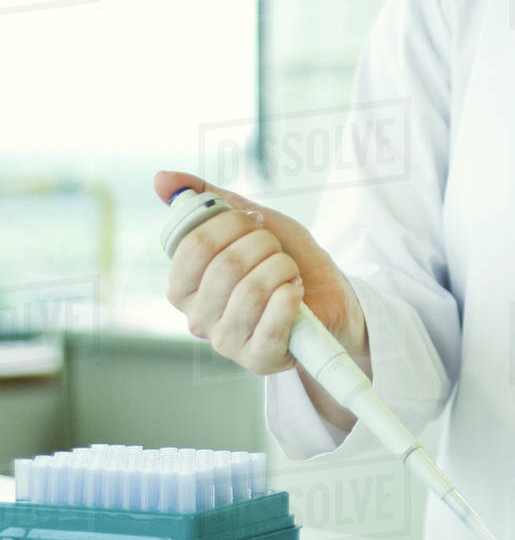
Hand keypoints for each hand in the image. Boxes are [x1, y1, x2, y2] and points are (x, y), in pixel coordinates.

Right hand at [153, 171, 368, 386]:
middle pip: (226, 265)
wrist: (328, 294)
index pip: (194, 244)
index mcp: (184, 285)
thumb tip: (161, 179)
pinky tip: (295, 292)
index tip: (254, 222)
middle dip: (263, 245)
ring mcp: (226, 342)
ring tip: (288, 272)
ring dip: (282, 269)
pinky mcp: (258, 360)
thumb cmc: (282, 257)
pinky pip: (272, 321)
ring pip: (252, 289)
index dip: (232, 223)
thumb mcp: (249, 222)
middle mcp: (197, 318)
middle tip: (276, 249)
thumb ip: (207, 201)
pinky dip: (290, 297)